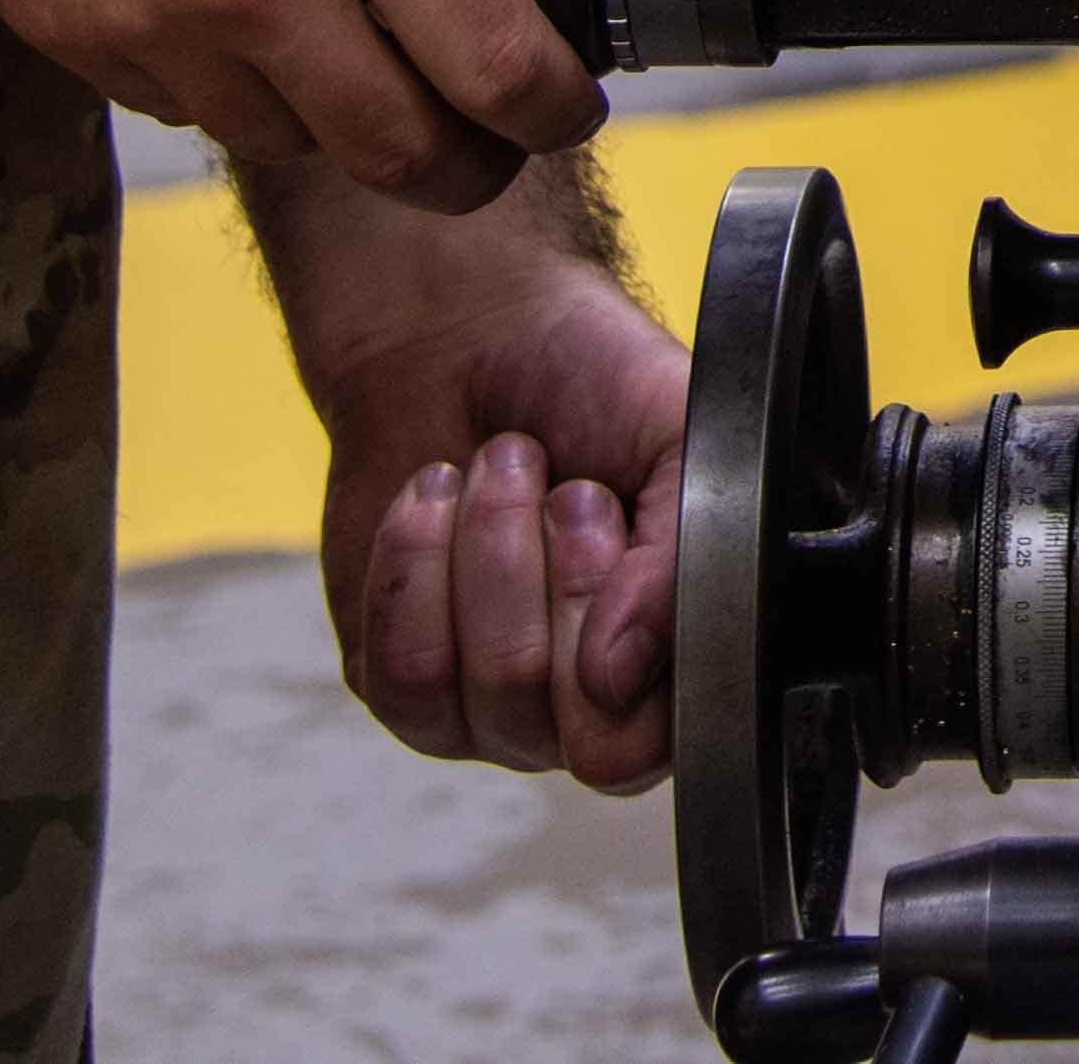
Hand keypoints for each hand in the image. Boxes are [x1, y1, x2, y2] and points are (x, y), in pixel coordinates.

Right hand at [0, 0, 595, 211]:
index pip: (492, 57)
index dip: (551, 105)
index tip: (571, 106)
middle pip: (398, 150)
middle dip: (469, 167)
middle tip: (496, 150)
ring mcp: (154, 25)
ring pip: (285, 145)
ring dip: (344, 138)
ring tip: (377, 103)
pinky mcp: (68, 35)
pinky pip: (179, 108)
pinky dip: (232, 98)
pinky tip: (252, 51)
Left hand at [257, 170, 690, 783]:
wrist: (474, 331)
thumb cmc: (596, 383)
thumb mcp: (683, 438)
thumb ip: (682, 565)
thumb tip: (615, 680)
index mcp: (676, 661)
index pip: (644, 748)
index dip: (619, 645)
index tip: (607, 517)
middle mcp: (586, 710)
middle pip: (551, 725)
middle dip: (547, 573)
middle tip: (564, 487)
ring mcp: (487, 708)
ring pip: (472, 691)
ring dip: (482, 550)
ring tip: (498, 474)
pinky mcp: (396, 682)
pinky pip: (395, 671)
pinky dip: (414, 561)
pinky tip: (435, 500)